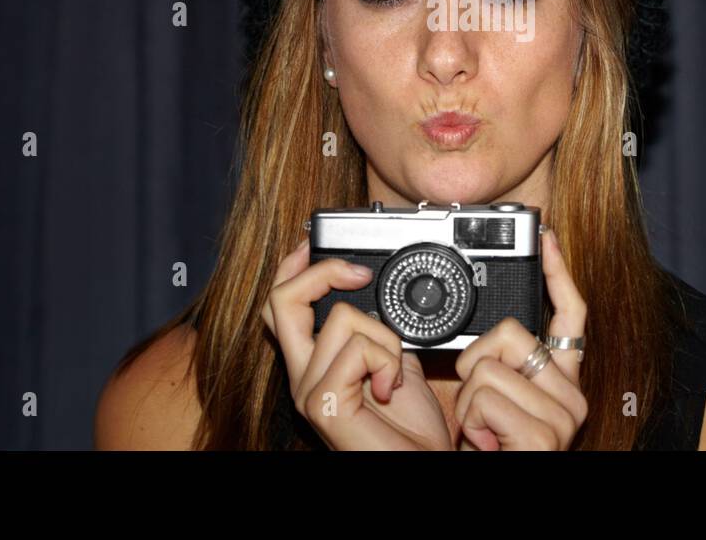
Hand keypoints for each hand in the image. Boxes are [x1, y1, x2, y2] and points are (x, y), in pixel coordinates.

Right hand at [262, 239, 453, 449]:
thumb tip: (375, 295)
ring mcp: (309, 391)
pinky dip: (387, 361)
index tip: (313, 242)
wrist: (425, 464)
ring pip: (339, 318)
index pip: (280, 305)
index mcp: (315, 363)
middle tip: (359, 274)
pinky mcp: (323, 404)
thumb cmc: (411, 428)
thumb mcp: (393, 363)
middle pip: (280, 300)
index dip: (291, 267)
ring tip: (394, 372)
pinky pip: (355, 349)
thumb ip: (376, 333)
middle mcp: (303, 376)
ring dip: (384, 338)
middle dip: (321, 271)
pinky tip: (390, 389)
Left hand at [453, 228, 587, 449]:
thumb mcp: (489, 402)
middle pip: (512, 333)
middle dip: (476, 365)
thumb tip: (485, 335)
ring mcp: (562, 417)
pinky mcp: (545, 435)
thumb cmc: (487, 454)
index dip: (558, 272)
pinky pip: (485, 394)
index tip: (548, 235)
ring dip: (468, 400)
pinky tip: (486, 444)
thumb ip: (498, 365)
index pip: (570, 316)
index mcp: (560, 384)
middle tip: (480, 411)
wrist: (489, 496)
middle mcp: (571, 397)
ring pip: (489, 365)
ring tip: (482, 434)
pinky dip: (471, 419)